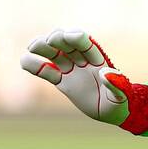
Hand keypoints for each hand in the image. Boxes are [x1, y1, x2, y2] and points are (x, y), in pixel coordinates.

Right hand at [20, 28, 147, 132]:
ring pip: (54, 54)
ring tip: (31, 47)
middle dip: (57, 39)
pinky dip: (35, 66)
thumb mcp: (122, 95)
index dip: (75, 37)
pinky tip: (24, 62)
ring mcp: (71, 70)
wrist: (112, 112)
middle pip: (66, 44)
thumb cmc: (120, 103)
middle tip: (48, 41)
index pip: (85, 43)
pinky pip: (47, 72)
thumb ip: (117, 84)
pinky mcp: (62, 82)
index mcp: (98, 60)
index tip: (66, 36)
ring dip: (42, 48)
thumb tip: (106, 73)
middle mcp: (82, 61)